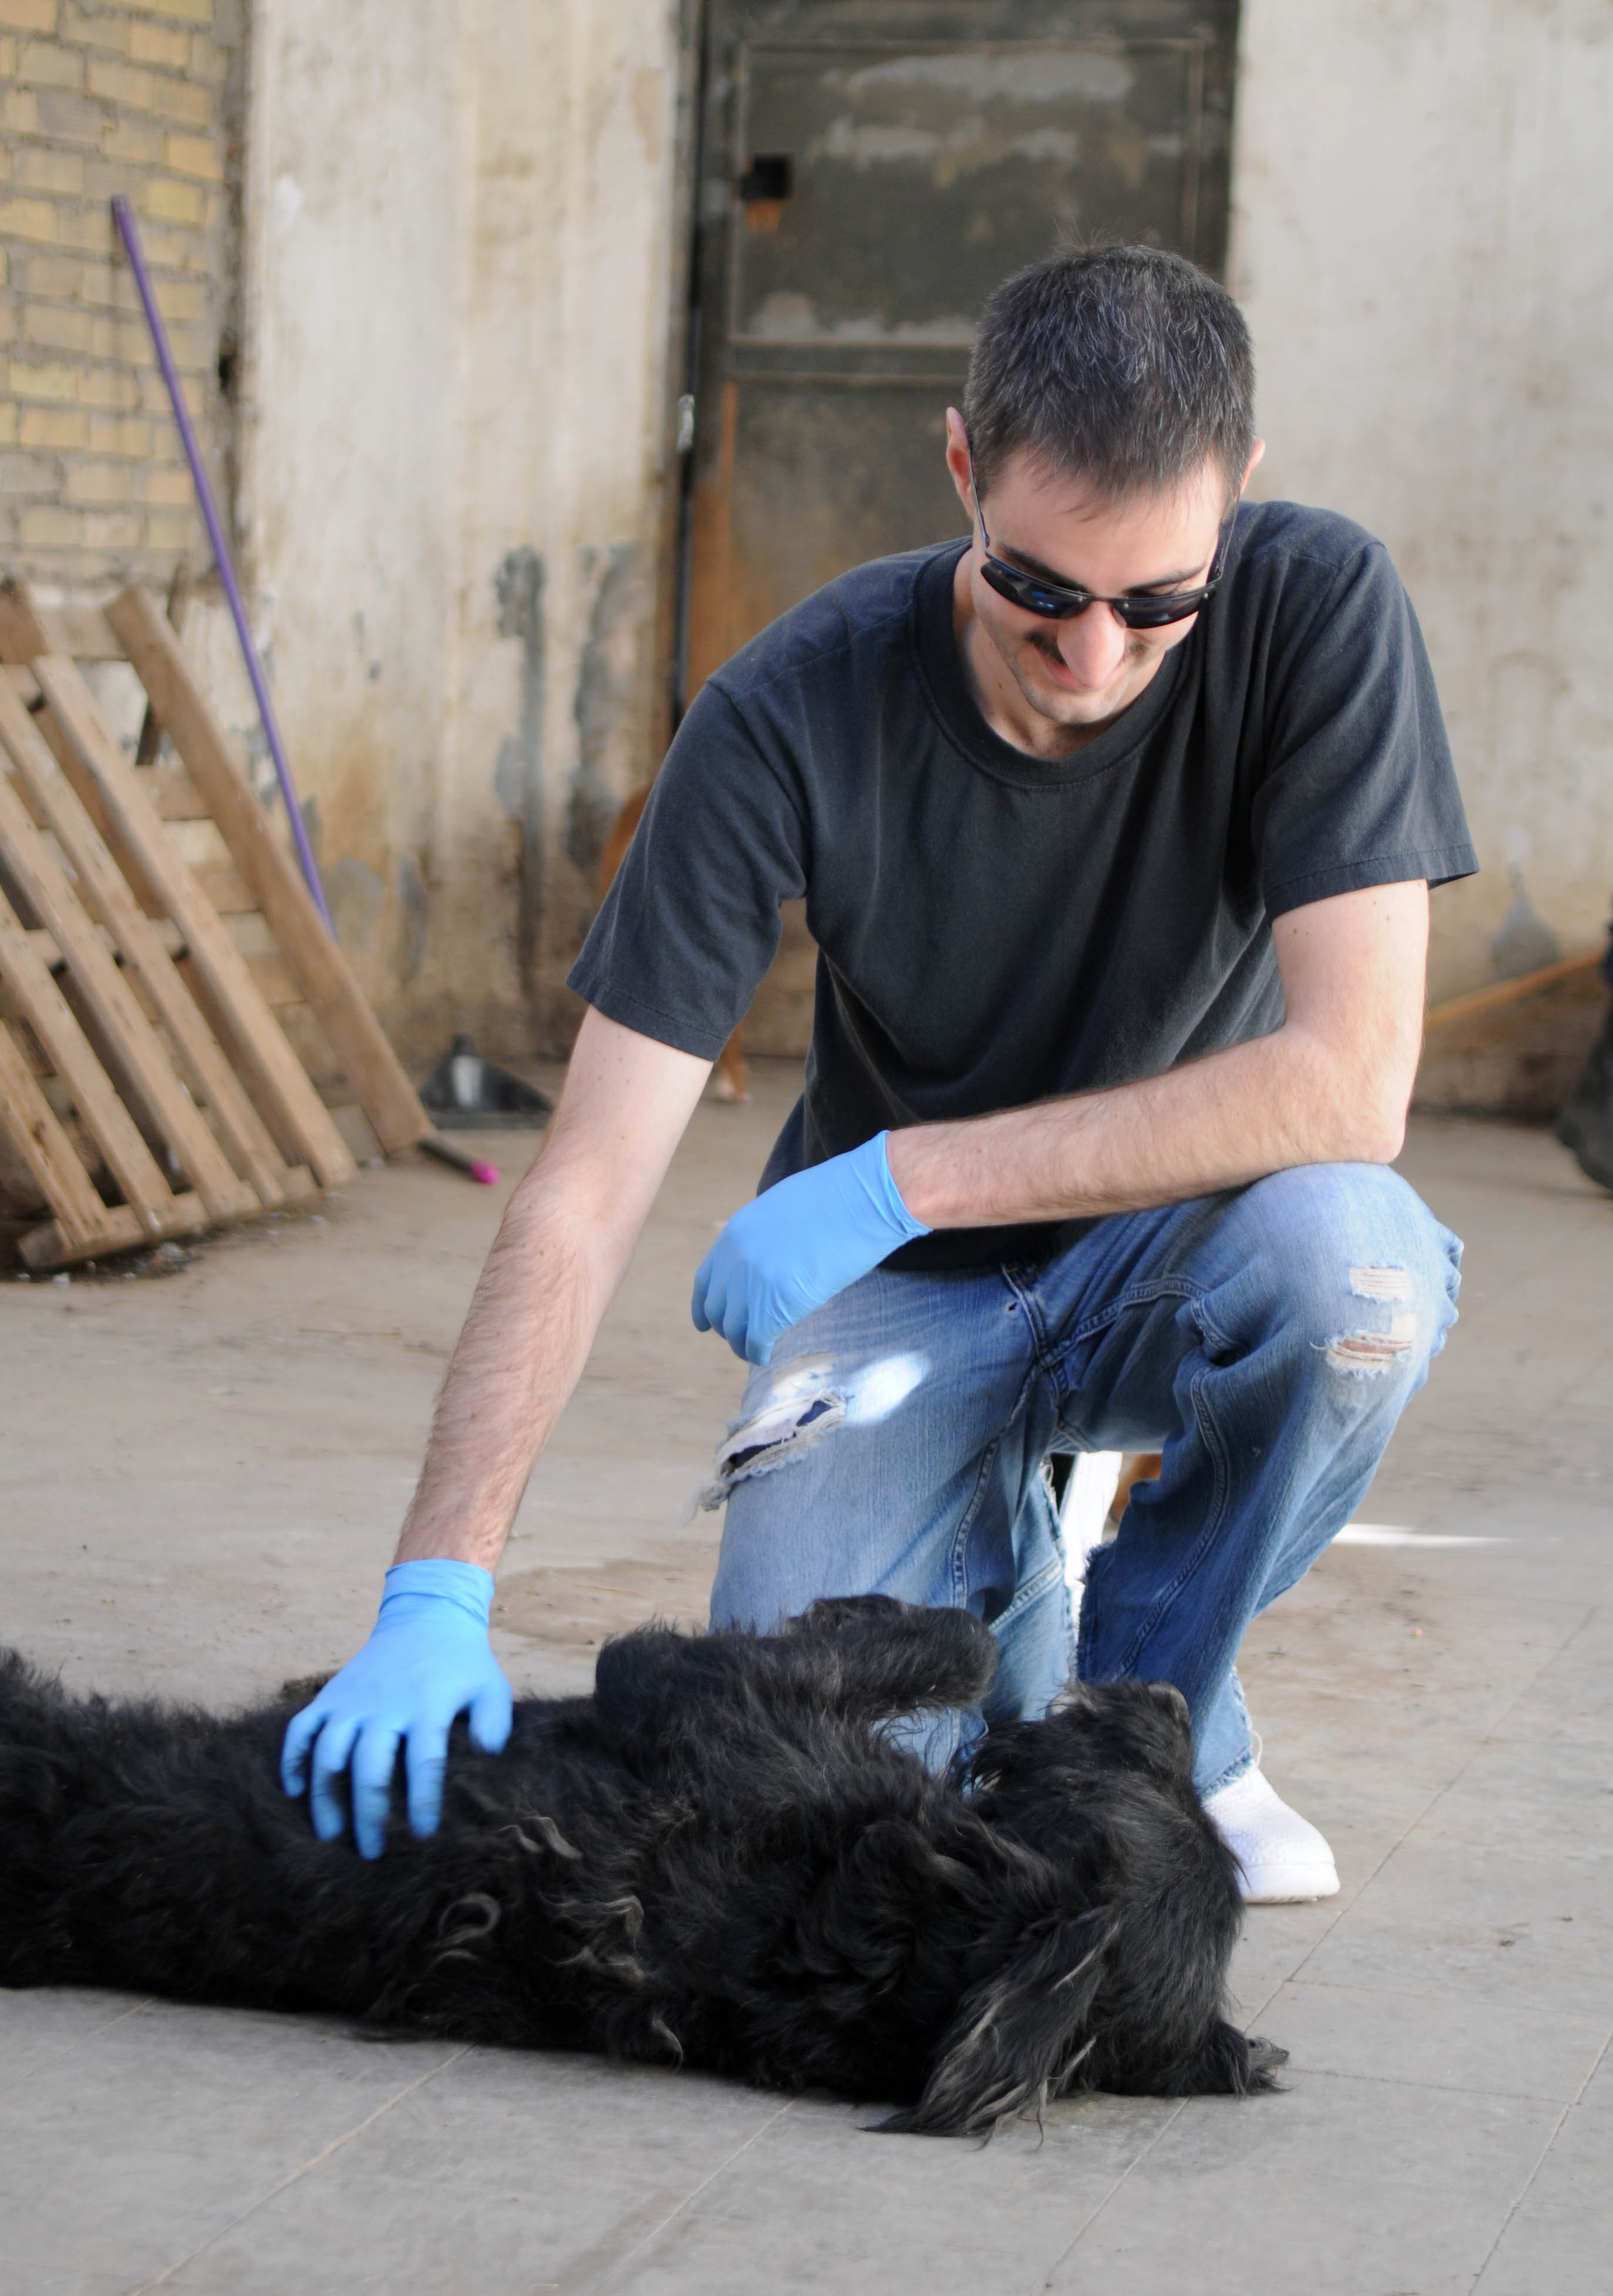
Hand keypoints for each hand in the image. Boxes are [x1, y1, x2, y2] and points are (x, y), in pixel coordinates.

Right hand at [280, 1559, 511, 1857]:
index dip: (423, 1804)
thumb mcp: (490, 1688)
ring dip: (325, 1797)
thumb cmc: (463, 1664)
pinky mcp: (330, 1695)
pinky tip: (294, 1792)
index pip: (424, 1764)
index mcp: (428, 1706)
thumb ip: (495, 1724)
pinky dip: (292, 1760)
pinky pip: (301, 1730)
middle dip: (369, 1816)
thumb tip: (489, 1759)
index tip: (424, 1836)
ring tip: (330, 1835)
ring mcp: (352, 1699)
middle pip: (369, 1768)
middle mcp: (385, 1705)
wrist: (426, 1616)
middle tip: (371, 1853)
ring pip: (328, 1754)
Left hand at [692, 1131, 929, 1364]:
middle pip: (717, 1309)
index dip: (703, 1307)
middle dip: (727, 1328)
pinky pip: (756, 1340)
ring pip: (733, 1329)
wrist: (864, 1201)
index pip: (705, 1281)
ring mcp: (754, 1282)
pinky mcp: (776, 1304)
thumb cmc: (837, 1199)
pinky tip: (766, 1356)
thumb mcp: (780, 1211)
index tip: (704, 1323)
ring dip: (742, 1345)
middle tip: (742, 1339)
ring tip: (754, 1351)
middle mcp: (735, 1260)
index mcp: (734, 1234)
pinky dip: (758, 1353)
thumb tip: (767, 1262)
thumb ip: (763, 1238)